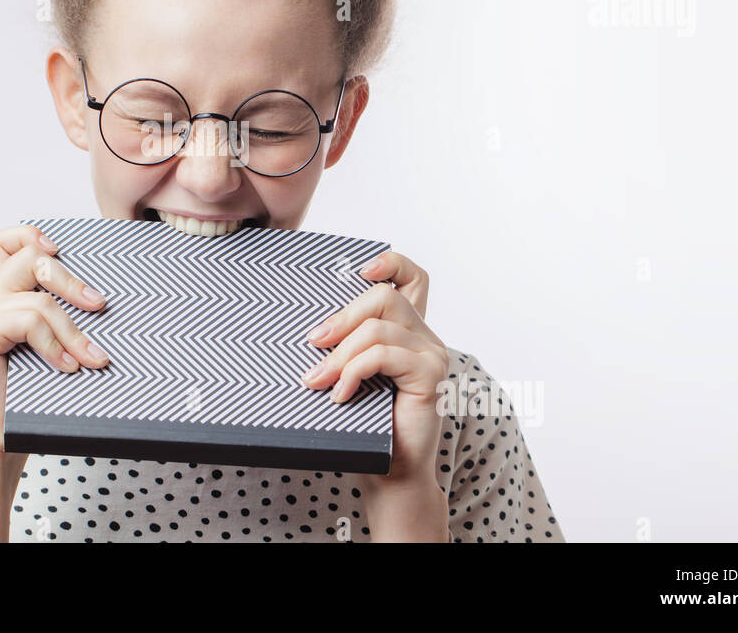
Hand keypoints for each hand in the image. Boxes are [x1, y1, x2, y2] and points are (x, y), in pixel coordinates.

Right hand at [0, 224, 110, 541]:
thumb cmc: (28, 395)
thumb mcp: (49, 347)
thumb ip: (60, 319)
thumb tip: (107, 301)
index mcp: (0, 296)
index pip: (4, 241)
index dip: (30, 234)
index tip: (60, 250)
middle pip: (29, 256)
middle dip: (71, 279)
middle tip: (100, 305)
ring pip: (38, 296)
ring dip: (73, 329)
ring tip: (93, 359)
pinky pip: (29, 320)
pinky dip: (55, 343)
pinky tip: (67, 367)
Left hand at [300, 251, 448, 526]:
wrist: (389, 473)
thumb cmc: (364, 425)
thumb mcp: (348, 375)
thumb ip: (342, 346)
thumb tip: (305, 329)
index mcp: (406, 331)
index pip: (412, 278)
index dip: (390, 262)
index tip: (360, 269)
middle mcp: (424, 337)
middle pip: (385, 296)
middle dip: (342, 316)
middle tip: (313, 342)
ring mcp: (432, 355)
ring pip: (378, 328)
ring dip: (340, 355)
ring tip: (317, 381)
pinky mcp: (431, 375)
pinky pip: (384, 355)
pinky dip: (354, 372)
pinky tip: (341, 395)